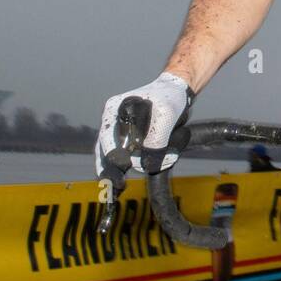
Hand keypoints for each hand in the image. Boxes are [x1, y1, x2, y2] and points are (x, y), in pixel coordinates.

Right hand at [94, 72, 194, 196]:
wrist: (178, 91)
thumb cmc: (170, 97)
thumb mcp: (166, 115)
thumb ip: (157, 139)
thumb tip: (146, 164)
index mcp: (113, 110)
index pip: (106, 138)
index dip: (113, 156)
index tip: (124, 167)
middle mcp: (113, 121)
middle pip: (103, 151)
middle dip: (108, 170)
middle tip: (116, 187)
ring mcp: (119, 132)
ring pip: (110, 157)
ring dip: (116, 171)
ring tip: (118, 189)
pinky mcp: (130, 140)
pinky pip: (122, 158)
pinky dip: (123, 169)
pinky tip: (120, 186)